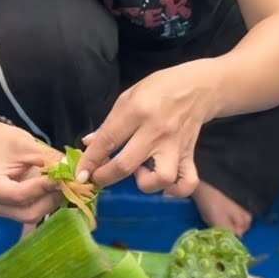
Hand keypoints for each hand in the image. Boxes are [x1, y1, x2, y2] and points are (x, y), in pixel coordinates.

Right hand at [0, 121, 64, 224]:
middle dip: (50, 198)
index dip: (44, 187)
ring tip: (62, 183)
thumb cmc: (5, 141)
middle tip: (67, 182)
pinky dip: (46, 202)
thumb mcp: (27, 145)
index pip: (20, 195)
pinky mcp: (11, 212)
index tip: (63, 176)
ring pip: (33, 215)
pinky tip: (54, 188)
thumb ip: (49, 159)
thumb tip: (72, 170)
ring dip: (51, 201)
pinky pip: (33, 212)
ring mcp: (1, 211)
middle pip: (28, 213)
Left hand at [76, 62, 216, 196]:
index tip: (80, 175)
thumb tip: (89, 144)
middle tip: (98, 177)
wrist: (198, 86)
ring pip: (161, 178)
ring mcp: (175, 145)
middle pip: (126, 164)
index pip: (108, 140)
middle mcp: (156, 131)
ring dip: (145, 184)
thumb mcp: (129, 96)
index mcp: (137, 111)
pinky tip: (164, 187)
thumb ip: (109, 123)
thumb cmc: (159, 88)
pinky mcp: (190, 155)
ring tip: (139, 174)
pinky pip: (188, 182)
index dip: (90, 160)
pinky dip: (176, 191)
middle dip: (105, 177)